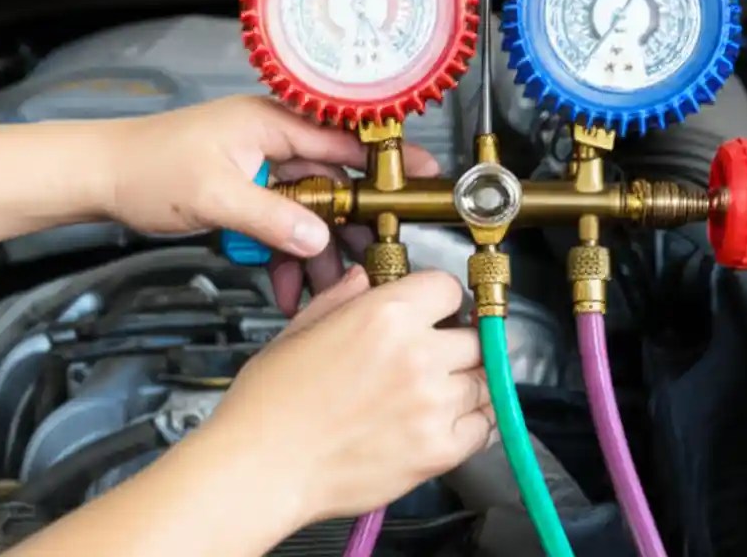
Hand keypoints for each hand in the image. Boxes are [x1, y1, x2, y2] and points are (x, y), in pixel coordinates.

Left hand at [101, 96, 438, 310]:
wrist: (99, 177)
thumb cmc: (145, 167)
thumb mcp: (214, 195)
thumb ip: (272, 218)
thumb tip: (318, 239)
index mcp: (270, 123)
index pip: (344, 139)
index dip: (385, 162)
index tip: (419, 181)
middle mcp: (271, 141)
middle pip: (333, 184)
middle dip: (348, 229)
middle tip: (371, 261)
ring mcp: (260, 168)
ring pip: (309, 213)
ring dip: (314, 253)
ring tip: (322, 292)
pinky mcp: (246, 193)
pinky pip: (281, 227)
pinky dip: (284, 256)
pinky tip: (285, 287)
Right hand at [206, 267, 495, 525]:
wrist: (261, 465)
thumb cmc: (270, 404)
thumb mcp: (301, 329)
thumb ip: (344, 299)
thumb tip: (365, 281)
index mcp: (386, 317)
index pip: (448, 289)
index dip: (440, 300)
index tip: (436, 313)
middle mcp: (417, 356)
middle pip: (476, 337)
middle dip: (459, 342)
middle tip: (439, 354)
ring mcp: (432, 405)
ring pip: (486, 381)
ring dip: (468, 382)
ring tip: (439, 390)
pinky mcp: (437, 450)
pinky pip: (485, 427)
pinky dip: (474, 423)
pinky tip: (448, 421)